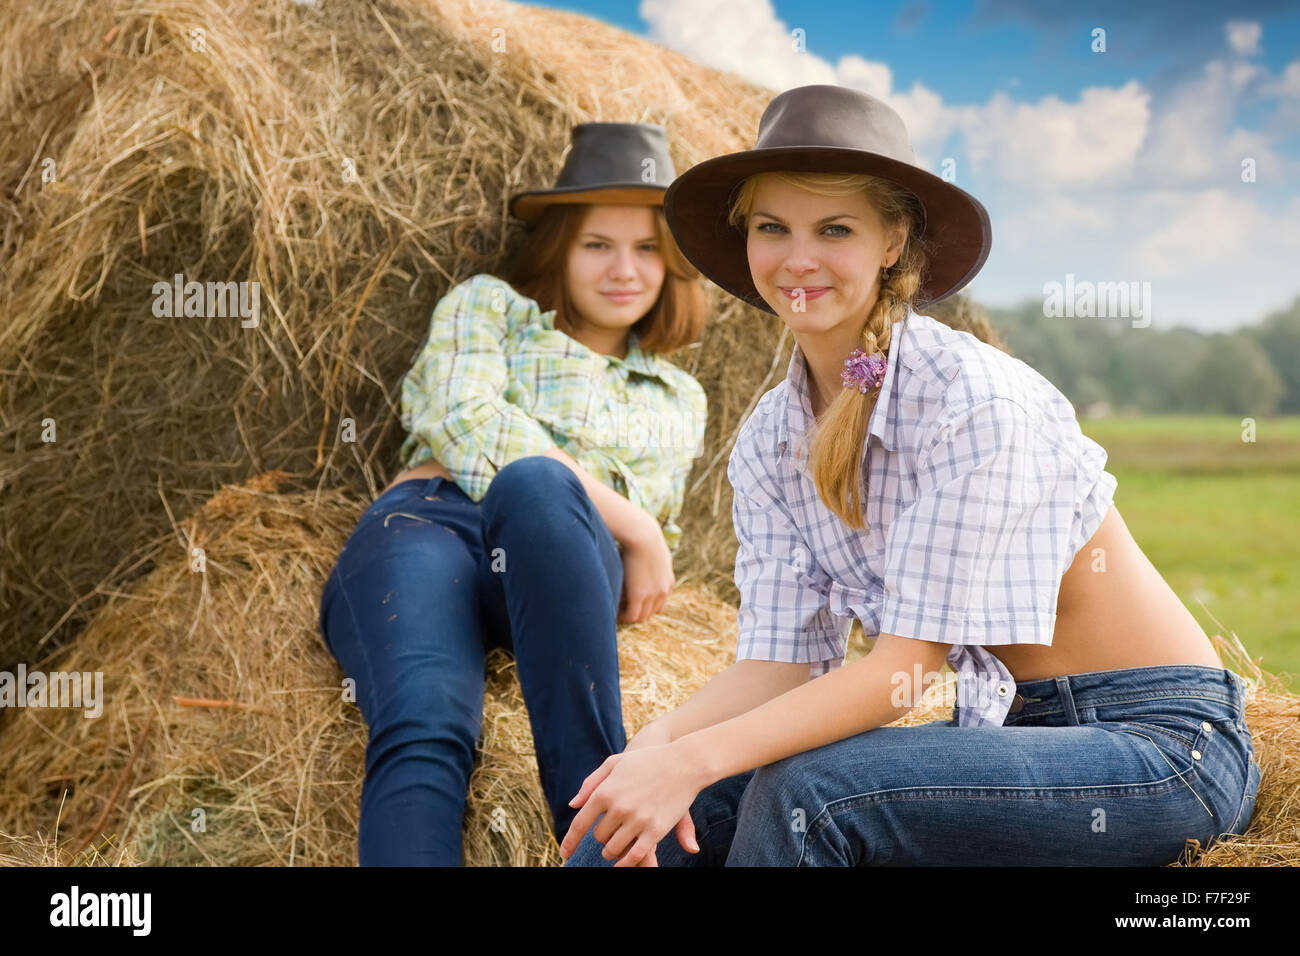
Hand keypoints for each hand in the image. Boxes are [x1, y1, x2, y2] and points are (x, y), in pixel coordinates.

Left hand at [558, 743, 703, 866]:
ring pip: (613, 848)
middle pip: (599, 836)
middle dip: (601, 836)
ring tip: (614, 846)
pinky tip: (622, 864)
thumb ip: (592, 783)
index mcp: (605, 791)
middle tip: (609, 831)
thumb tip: (573, 805)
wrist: (684, 762)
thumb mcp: (615, 763)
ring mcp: (637, 820)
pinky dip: (626, 863)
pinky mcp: (655, 830)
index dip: (570, 842)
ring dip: (611, 851)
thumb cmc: (647, 760)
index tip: (565, 853)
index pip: (580, 824)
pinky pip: (635, 855)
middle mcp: (618, 808)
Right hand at [618, 513, 674, 624]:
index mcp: (668, 581)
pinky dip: (622, 617)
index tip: (632, 602)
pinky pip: (631, 616)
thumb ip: (652, 555)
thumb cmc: (643, 534)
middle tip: (621, 608)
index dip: (646, 605)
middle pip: (651, 613)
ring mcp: (653, 594)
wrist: (642, 534)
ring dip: (628, 615)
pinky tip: (612, 611)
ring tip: (614, 609)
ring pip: (641, 617)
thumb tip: (641, 553)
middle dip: (637, 612)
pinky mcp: (639, 595)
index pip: (660, 603)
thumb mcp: (654, 547)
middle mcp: (663, 590)